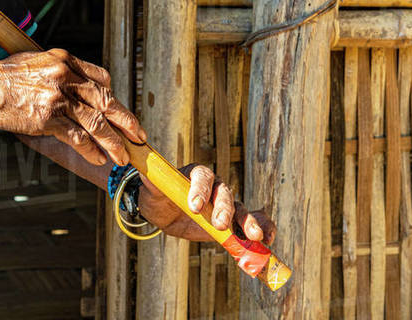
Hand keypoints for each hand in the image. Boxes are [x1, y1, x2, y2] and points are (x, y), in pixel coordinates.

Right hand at [0, 49, 144, 166]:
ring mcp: (58, 96)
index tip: (120, 111)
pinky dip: (90, 149)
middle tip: (139, 136)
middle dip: (126, 121)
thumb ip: (57, 74)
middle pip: (105, 100)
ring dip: (113, 142)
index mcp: (64, 60)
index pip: (101, 78)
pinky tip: (98, 158)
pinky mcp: (48, 117)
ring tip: (122, 156)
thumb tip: (72, 91)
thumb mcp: (34, 63)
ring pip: (96, 122)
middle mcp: (65, 75)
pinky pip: (77, 136)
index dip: (113, 97)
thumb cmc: (2, 77)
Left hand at [137, 164, 274, 254]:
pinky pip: (252, 223)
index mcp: (197, 174)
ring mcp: (226, 205)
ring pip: (242, 210)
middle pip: (225, 194)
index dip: (200, 189)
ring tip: (255, 236)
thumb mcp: (153, 188)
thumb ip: (152, 180)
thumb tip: (144, 170)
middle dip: (224, 209)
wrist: (167, 211)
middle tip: (220, 224)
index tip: (194, 206)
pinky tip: (267, 242)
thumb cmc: (160, 195)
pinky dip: (263, 230)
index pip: (203, 177)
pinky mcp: (232, 223)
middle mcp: (216, 188)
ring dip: (250, 222)